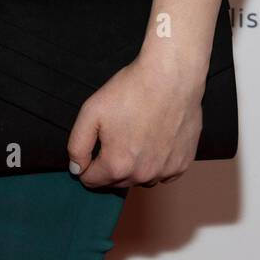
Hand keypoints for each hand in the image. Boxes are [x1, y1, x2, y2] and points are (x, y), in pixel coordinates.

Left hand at [67, 51, 204, 188]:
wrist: (171, 77)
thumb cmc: (130, 91)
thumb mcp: (91, 112)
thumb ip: (77, 146)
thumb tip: (77, 169)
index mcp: (116, 166)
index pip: (91, 180)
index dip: (87, 164)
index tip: (95, 144)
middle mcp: (142, 176)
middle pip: (116, 182)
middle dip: (111, 164)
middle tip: (117, 134)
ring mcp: (165, 172)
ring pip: (140, 178)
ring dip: (135, 166)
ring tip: (138, 134)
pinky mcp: (183, 164)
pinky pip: (163, 173)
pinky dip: (157, 163)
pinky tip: (157, 139)